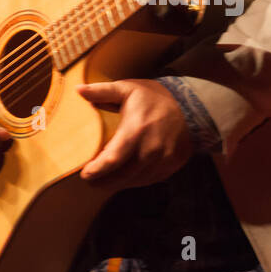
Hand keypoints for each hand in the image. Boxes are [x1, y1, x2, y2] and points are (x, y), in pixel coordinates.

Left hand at [77, 78, 192, 189]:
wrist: (192, 108)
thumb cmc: (155, 98)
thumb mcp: (128, 89)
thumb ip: (102, 91)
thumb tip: (78, 90)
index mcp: (136, 130)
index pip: (112, 160)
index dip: (96, 171)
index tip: (84, 174)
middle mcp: (150, 150)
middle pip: (121, 177)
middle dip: (102, 181)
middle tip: (89, 180)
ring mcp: (162, 161)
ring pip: (134, 181)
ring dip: (117, 183)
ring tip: (103, 180)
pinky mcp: (170, 166)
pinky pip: (147, 180)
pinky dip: (133, 180)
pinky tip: (124, 176)